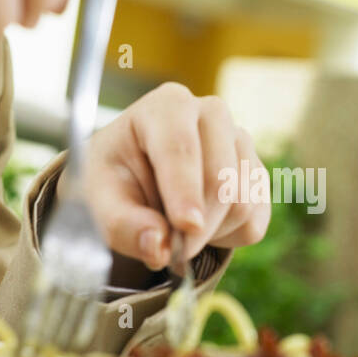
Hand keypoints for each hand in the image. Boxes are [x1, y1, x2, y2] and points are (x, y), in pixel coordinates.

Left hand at [54, 83, 270, 268]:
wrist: (136, 179)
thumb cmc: (116, 181)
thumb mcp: (100, 200)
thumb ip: (122, 224)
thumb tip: (158, 246)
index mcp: (166, 106)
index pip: (180, 146)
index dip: (185, 190)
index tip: (186, 227)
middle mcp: (211, 114)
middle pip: (221, 178)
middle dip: (197, 225)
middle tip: (170, 250)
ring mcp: (240, 141)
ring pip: (243, 201)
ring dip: (211, 233)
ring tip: (178, 229)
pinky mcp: (257, 172)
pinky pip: (256, 218)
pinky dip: (228, 236)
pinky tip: (201, 226)